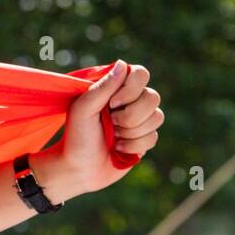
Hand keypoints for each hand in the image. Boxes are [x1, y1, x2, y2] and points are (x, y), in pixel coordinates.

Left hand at [57, 59, 162, 196]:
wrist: (79, 169)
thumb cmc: (77, 137)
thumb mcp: (83, 109)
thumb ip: (102, 87)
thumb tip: (122, 65)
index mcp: (114, 88)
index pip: (140, 74)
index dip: (131, 90)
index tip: (112, 103)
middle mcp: (130, 101)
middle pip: (153, 97)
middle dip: (130, 116)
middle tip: (110, 123)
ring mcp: (139, 119)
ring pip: (157, 118)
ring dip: (131, 132)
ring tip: (113, 137)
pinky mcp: (144, 138)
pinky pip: (153, 137)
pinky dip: (133, 146)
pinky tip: (119, 149)